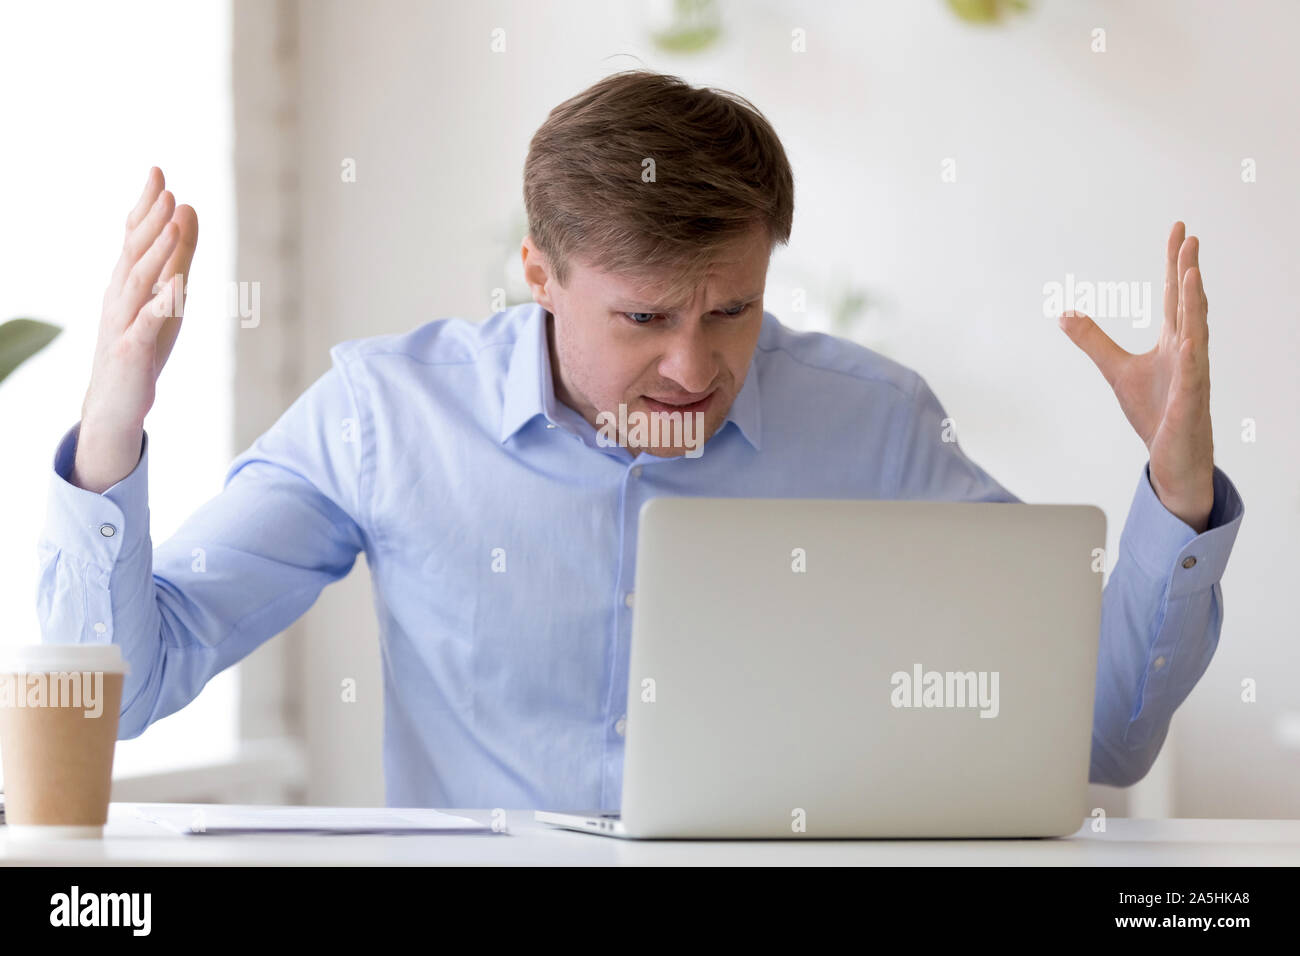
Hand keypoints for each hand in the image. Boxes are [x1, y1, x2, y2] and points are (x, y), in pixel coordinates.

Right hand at [73, 167, 198, 491]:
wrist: (115, 402)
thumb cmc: (141, 344)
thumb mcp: (166, 294)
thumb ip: (177, 255)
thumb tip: (188, 208)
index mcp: (128, 281)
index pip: (134, 236)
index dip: (145, 204)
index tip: (157, 170)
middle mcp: (121, 296)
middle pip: (135, 252)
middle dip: (150, 219)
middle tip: (165, 187)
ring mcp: (124, 323)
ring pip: (140, 282)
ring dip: (157, 253)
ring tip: (173, 225)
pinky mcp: (133, 351)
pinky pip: (146, 326)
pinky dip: (160, 306)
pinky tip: (176, 288)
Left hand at [1058, 222, 1214, 532]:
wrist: (1172, 455)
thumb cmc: (1155, 411)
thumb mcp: (1115, 370)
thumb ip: (1093, 341)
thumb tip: (1064, 314)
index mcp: (1173, 341)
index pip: (1175, 295)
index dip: (1175, 263)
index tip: (1179, 230)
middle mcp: (1188, 351)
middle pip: (1189, 305)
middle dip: (1189, 272)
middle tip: (1190, 239)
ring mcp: (1193, 376)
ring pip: (1197, 333)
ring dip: (1195, 304)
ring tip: (1192, 273)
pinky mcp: (1190, 402)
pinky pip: (1193, 378)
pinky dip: (1192, 358)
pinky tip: (1189, 340)